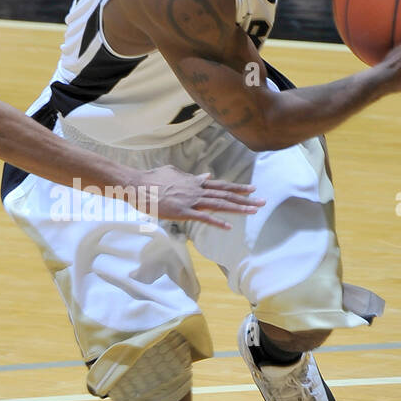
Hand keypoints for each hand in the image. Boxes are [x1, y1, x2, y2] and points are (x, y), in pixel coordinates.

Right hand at [142, 168, 264, 228]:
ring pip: (219, 204)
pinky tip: (228, 227)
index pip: (221, 185)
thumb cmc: (153, 179)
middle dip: (245, 198)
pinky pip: (202, 217)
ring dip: (237, 208)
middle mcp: (197, 190)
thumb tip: (205, 176)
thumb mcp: (175, 173)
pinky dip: (216, 221)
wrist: (138, 184)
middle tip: (262, 202)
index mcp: (195, 182)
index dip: (238, 188)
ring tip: (253, 211)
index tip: (252, 190)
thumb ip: (192, 176)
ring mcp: (191, 200)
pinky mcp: (182, 211)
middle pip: (226, 195)